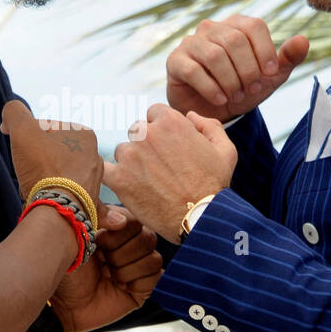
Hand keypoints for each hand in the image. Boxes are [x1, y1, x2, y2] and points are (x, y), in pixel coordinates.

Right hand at [0, 100, 105, 222]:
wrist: (58, 210)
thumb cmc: (43, 167)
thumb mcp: (23, 129)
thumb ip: (15, 113)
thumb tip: (11, 112)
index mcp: (84, 135)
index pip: (50, 128)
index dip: (30, 136)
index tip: (21, 148)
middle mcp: (95, 157)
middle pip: (57, 152)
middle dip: (41, 158)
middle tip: (28, 168)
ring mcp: (94, 182)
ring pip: (64, 174)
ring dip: (50, 177)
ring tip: (37, 185)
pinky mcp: (90, 205)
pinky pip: (75, 197)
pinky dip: (65, 197)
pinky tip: (54, 198)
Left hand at [49, 210, 162, 331]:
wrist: (60, 303)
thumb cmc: (65, 268)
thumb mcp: (77, 236)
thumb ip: (96, 217)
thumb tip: (121, 220)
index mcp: (116, 228)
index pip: (135, 222)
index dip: (117, 235)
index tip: (97, 242)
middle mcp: (131, 245)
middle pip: (148, 239)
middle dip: (121, 253)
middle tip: (102, 262)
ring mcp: (138, 267)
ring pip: (154, 259)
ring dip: (127, 269)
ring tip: (107, 275)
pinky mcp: (142, 289)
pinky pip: (156, 279)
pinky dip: (137, 282)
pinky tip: (118, 286)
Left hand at [104, 103, 236, 241]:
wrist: (200, 218)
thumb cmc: (214, 185)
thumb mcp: (225, 149)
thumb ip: (209, 125)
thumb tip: (190, 115)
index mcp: (170, 121)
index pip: (154, 113)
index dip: (162, 129)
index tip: (168, 146)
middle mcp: (147, 134)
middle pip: (138, 131)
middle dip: (147, 145)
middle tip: (160, 167)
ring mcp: (130, 156)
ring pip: (123, 151)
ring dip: (132, 162)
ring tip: (149, 181)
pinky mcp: (119, 179)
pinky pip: (105, 171)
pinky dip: (113, 176)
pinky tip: (125, 185)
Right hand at [167, 15, 308, 122]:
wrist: (215, 112)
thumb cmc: (244, 88)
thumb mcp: (271, 77)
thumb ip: (288, 59)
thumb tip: (303, 40)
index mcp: (237, 25)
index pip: (254, 26)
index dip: (265, 50)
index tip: (270, 74)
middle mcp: (212, 28)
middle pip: (234, 40)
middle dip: (248, 70)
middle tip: (252, 90)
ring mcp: (191, 42)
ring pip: (214, 55)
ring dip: (230, 81)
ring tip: (236, 97)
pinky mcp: (175, 61)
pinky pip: (194, 71)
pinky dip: (211, 89)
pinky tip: (221, 100)